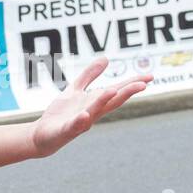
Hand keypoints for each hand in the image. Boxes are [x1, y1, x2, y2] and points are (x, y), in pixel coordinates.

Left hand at [31, 56, 151, 157]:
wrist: (43, 134)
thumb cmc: (62, 114)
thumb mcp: (76, 90)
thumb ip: (89, 75)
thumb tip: (106, 58)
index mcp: (95, 103)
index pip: (117, 92)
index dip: (133, 84)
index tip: (149, 77)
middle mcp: (92, 112)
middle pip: (112, 102)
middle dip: (127, 93)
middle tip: (143, 84)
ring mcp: (80, 122)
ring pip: (94, 111)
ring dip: (103, 101)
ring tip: (114, 90)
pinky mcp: (66, 130)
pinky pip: (74, 125)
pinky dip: (80, 121)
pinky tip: (84, 115)